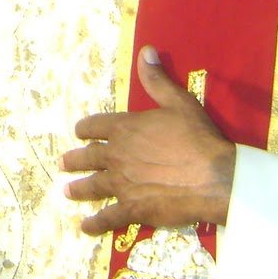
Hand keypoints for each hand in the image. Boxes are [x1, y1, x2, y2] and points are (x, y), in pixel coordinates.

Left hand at [59, 46, 235, 234]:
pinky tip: (85, 226)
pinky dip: (94, 223)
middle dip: (74, 159)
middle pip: (88, 157)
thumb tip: (145, 52)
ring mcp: (121, 184)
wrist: (214, 177)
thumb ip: (157, 79)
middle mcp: (116, 155)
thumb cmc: (198, 138)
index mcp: (125, 128)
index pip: (95, 126)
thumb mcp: (179, 102)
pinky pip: (107, 218)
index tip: (80, 133)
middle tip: (63, 163)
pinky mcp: (131, 208)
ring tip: (67, 191)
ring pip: (92, 186)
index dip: (86, 129)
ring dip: (78, 189)